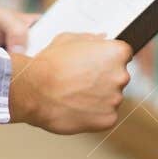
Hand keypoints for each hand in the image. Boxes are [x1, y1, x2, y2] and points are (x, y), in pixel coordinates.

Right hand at [8, 33, 132, 133]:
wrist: (34, 91)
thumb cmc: (49, 65)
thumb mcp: (68, 39)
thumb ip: (91, 38)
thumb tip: (102, 38)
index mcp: (116, 53)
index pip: (123, 55)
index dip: (106, 60)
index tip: (95, 65)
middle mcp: (121, 75)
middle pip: (118, 77)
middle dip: (103, 79)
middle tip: (80, 81)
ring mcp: (116, 99)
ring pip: (111, 98)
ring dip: (98, 97)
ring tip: (75, 95)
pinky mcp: (108, 119)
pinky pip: (105, 116)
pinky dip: (94, 114)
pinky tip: (77, 108)